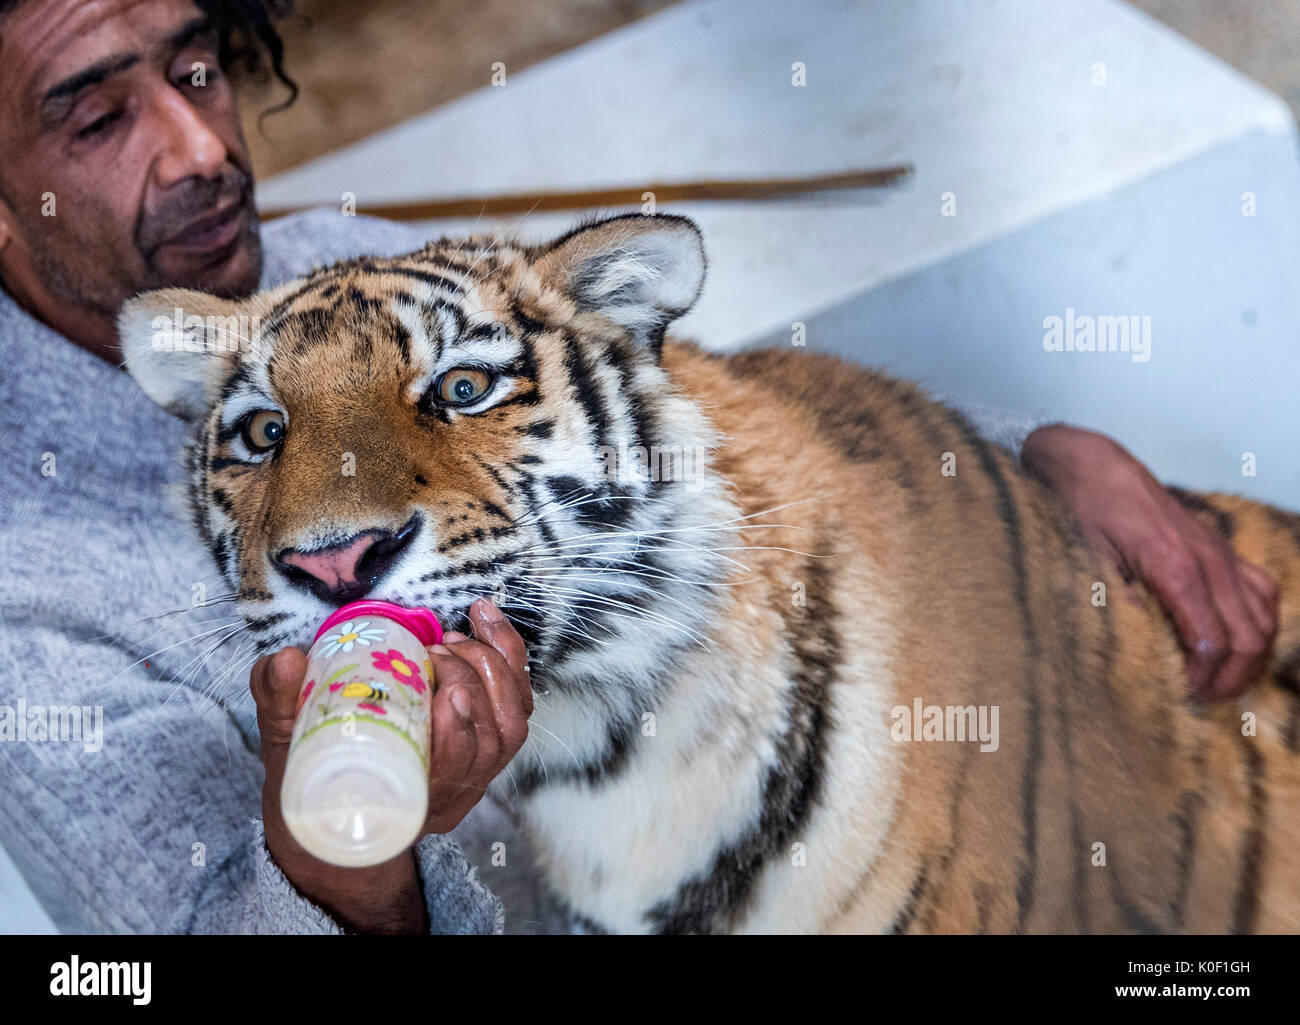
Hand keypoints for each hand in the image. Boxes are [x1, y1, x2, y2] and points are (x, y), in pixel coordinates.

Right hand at [249, 597, 530, 931]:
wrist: (335, 800)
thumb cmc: (313, 773)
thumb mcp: (285, 743)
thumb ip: (279, 700)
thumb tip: (285, 659)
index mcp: (408, 807)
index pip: (453, 775)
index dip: (458, 733)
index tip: (438, 684)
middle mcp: (450, 796)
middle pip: (489, 743)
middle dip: (470, 683)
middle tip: (436, 649)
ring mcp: (474, 773)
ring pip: (511, 724)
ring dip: (493, 669)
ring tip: (455, 637)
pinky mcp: (488, 742)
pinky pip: (518, 704)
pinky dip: (510, 660)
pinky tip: (486, 623)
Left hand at [1022, 424, 1277, 700]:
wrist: (1096, 467)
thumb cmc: (1086, 512)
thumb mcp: (1089, 561)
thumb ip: (1118, 603)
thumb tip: (1140, 649)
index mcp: (1176, 569)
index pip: (1212, 642)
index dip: (1203, 678)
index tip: (1182, 696)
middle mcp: (1210, 563)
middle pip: (1249, 638)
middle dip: (1231, 678)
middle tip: (1201, 699)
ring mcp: (1221, 555)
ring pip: (1265, 618)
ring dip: (1250, 657)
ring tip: (1219, 679)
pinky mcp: (1222, 550)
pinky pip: (1262, 592)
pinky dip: (1258, 624)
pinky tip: (1235, 641)